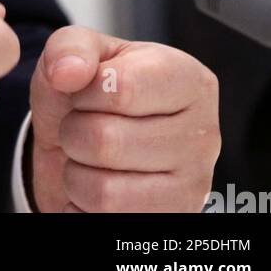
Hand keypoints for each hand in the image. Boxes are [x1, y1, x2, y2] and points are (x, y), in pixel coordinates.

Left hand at [27, 25, 220, 212]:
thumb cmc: (93, 92)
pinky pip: (104, 223)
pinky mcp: (172, 222)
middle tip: (83, 124)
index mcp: (187, 80)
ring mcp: (193, 187)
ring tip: (89, 156)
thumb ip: (70, 47)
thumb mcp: (81, 53)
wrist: (93, 142)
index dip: (84, 91)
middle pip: (106, 142)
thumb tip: (67, 72)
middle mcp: (203, 135)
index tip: (87, 89)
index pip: (120, 88)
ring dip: (76, 173)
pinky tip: (97, 183)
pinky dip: (82, 206)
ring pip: (104, 192)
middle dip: (73, 131)